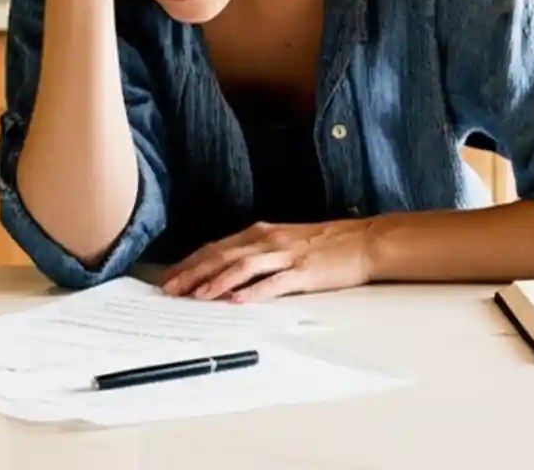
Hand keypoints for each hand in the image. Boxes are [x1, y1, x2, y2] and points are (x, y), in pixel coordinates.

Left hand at [160, 220, 377, 302]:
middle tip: (170, 290)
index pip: (217, 248)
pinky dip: (254, 291)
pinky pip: (275, 282)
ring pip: (244, 266)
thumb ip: (256, 253)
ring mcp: (286, 255)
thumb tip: (225, 273)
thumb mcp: (284, 242)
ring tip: (197, 296)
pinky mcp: (304, 272)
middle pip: (223, 255)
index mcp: (261, 233)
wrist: (364, 241)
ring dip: (217, 281)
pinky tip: (238, 300)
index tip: (169, 277)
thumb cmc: (325, 244)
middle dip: (194, 273)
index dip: (191, 262)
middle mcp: (269, 240)